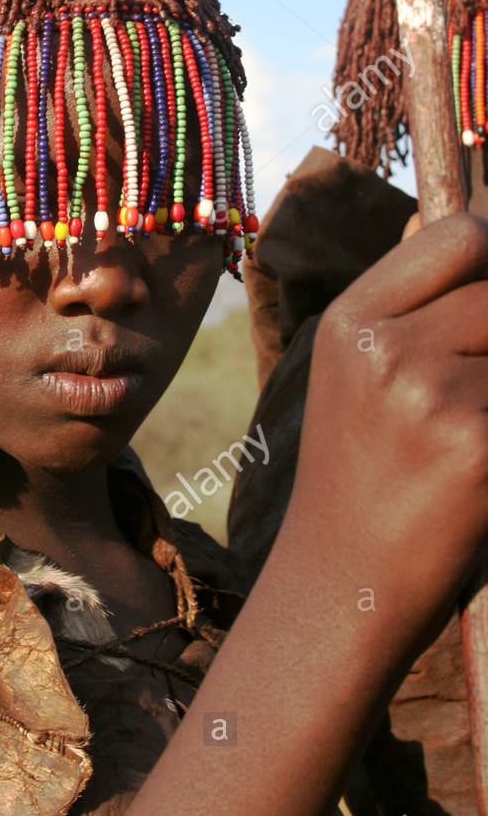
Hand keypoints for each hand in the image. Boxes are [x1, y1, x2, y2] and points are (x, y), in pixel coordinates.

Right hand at [286, 211, 487, 653]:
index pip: (459, 235)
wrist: (341, 585)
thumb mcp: (356, 373)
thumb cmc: (360, 477)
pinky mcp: (478, 447)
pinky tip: (480, 471)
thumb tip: (460, 229)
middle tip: (469, 394)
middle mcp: (385, 347)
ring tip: (467, 433)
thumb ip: (410, 300)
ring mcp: (432, 397)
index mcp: (351, 319)